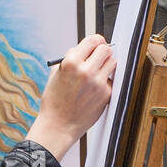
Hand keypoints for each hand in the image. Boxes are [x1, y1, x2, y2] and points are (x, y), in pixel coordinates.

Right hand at [27, 34, 116, 161]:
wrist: (58, 126)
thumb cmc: (54, 101)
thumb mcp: (55, 75)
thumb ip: (70, 59)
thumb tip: (85, 50)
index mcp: (70, 62)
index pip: (93, 40)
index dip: (96, 41)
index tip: (97, 44)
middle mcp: (85, 70)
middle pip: (105, 49)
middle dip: (102, 51)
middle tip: (99, 57)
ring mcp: (98, 82)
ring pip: (112, 62)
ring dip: (106, 65)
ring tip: (96, 73)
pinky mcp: (106, 94)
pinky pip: (111, 80)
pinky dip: (105, 82)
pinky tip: (94, 90)